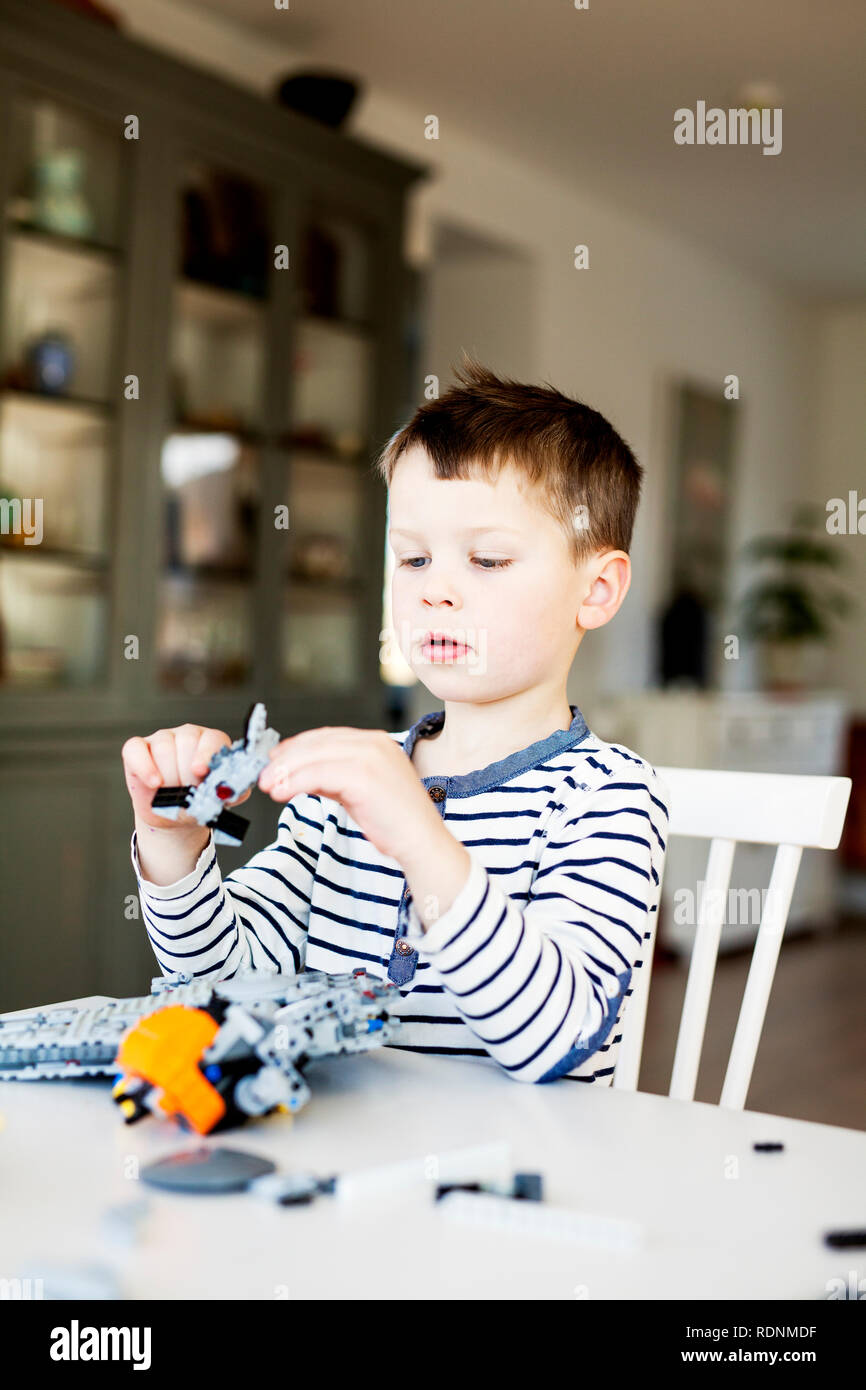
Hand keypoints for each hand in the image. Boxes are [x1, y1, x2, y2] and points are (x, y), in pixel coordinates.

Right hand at [121, 723, 251, 832]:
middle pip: (187, 743)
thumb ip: (230, 793)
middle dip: (187, 774)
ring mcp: (162, 739)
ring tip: (172, 794)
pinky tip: (154, 783)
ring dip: (169, 777)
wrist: (171, 815)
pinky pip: (136, 750)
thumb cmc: (196, 802)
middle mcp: (188, 735)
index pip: (212, 739)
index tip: (200, 771)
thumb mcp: (217, 801)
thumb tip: (230, 789)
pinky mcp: (137, 749)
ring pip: (164, 748)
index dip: (207, 754)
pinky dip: (145, 767)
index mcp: (211, 743)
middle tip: (187, 793)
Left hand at [258, 726, 445, 863]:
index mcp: (376, 742)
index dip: (297, 746)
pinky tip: (282, 792)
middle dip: (286, 759)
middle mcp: (374, 743)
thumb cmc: (395, 821)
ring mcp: (370, 757)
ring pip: (314, 756)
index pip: (327, 736)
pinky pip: (319, 774)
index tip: (275, 758)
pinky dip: (295, 783)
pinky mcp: (364, 776)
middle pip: (317, 743)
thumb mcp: (360, 791)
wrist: (422, 841)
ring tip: (267, 785)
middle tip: (263, 775)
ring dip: (285, 770)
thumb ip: (333, 778)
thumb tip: (299, 776)